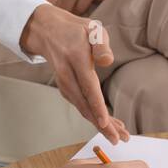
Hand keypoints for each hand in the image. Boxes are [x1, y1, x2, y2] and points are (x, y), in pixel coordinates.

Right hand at [20, 4, 128, 143]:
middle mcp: (67, 74)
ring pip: (82, 108)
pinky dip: (93, 116)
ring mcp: (63, 82)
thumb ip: (101, 45)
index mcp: (76, 58)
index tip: (105, 123)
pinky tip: (107, 123)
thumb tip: (107, 61)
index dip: (97, 107)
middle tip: (119, 139)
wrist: (48, 31)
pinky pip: (80, 105)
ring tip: (120, 135)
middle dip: (102, 125)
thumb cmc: (76, 30)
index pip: (89, 86)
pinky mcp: (65, 88)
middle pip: (85, 104)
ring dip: (100, 124)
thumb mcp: (93, 28)